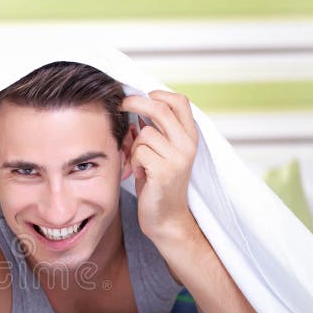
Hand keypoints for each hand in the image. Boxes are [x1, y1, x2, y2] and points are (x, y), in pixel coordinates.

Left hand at [120, 91, 198, 242]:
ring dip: (135, 146)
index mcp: (189, 137)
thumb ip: (155, 131)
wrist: (167, 219)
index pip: (180, 101)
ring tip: (140, 163)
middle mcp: (188, 145)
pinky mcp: (165, 171)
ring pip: (145, 133)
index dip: (158, 94)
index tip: (141, 97)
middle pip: (160, 108)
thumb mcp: (161, 153)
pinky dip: (133, 161)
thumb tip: (136, 106)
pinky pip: (139, 152)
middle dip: (135, 103)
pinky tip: (140, 174)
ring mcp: (178, 158)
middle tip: (122, 106)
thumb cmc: (158, 184)